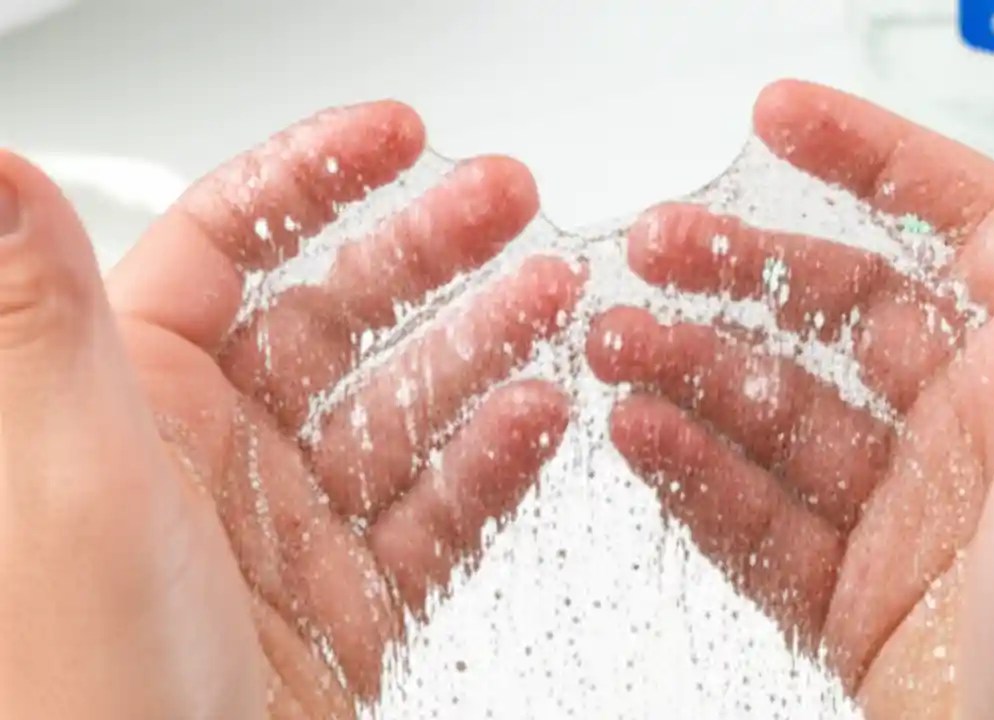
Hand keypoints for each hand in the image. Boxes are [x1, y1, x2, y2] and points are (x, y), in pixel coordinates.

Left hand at [0, 103, 580, 718]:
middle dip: (430, 247)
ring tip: (552, 296)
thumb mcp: (61, 472)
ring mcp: (293, 526)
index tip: (397, 136)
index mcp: (133, 400)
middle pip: (341, 313)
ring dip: (483, 343)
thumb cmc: (75, 680)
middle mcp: (217, 453)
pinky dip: (492, 463)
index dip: (316, 179)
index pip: (231, 248)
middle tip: (509, 202)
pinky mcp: (351, 600)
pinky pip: (438, 512)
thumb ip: (43, 314)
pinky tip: (540, 417)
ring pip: (405, 405)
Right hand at [586, 76, 993, 717]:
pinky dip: (695, 470)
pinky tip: (639, 436)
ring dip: (694, 371)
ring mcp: (907, 504)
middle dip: (740, 272)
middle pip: (837, 310)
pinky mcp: (854, 583)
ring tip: (616, 344)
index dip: (862, 157)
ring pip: (780, 409)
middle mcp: (976, 421)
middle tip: (653, 249)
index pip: (951, 215)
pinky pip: (757, 507)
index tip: (772, 119)